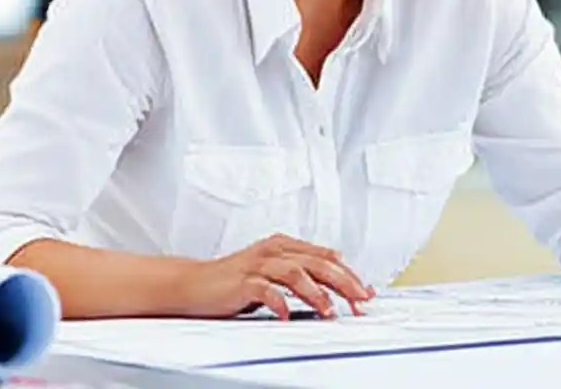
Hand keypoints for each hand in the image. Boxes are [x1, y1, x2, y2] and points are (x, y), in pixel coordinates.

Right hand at [174, 234, 374, 319]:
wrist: (194, 284)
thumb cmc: (235, 281)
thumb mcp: (274, 275)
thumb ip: (302, 278)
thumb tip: (336, 290)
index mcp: (285, 245)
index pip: (327, 256)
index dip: (350, 274)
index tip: (366, 293)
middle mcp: (274, 250)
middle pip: (318, 262)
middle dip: (344, 282)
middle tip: (360, 301)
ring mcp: (258, 264)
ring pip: (296, 272)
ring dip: (316, 292)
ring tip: (329, 311)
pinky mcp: (242, 281)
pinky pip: (265, 290)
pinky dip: (279, 303)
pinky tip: (287, 315)